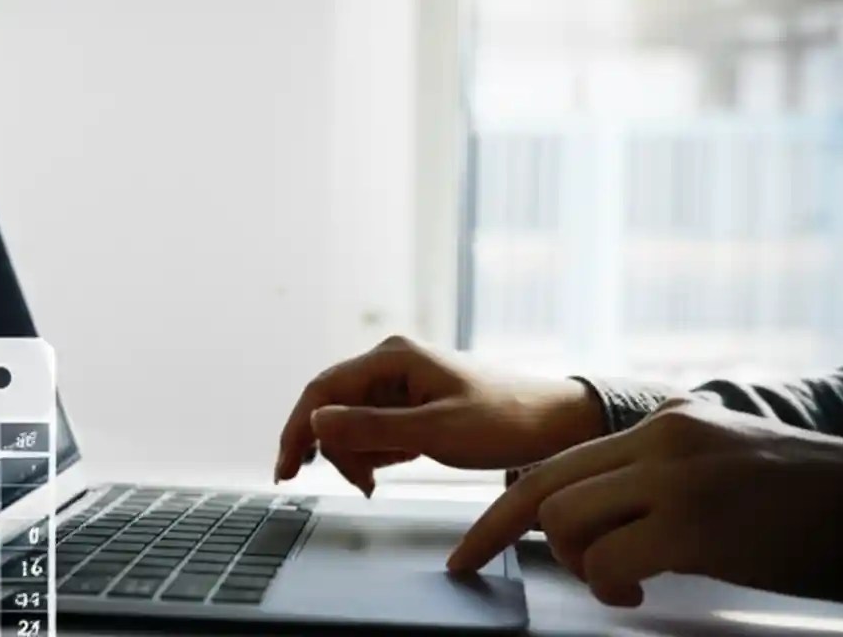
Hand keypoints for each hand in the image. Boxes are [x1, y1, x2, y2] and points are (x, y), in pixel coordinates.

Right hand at [275, 335, 606, 494]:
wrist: (555, 425)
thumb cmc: (504, 422)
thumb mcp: (435, 431)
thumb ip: (371, 428)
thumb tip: (314, 423)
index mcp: (392, 357)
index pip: (323, 390)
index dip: (297, 430)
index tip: (286, 471)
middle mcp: (391, 363)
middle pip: (333, 406)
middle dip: (332, 450)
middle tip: (352, 485)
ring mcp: (402, 384)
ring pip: (351, 422)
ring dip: (354, 456)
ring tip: (375, 483)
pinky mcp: (413, 404)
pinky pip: (374, 429)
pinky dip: (373, 453)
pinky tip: (386, 472)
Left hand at [447, 398, 842, 605]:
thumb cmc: (807, 505)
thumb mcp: (719, 471)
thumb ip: (654, 483)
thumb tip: (594, 526)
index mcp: (664, 426)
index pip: (559, 460)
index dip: (507, 504)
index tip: (472, 540)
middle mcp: (662, 438)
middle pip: (545, 485)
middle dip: (496, 530)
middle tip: (470, 564)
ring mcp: (678, 477)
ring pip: (568, 520)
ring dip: (576, 564)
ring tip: (614, 582)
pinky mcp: (698, 523)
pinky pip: (610, 560)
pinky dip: (608, 587)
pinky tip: (636, 595)